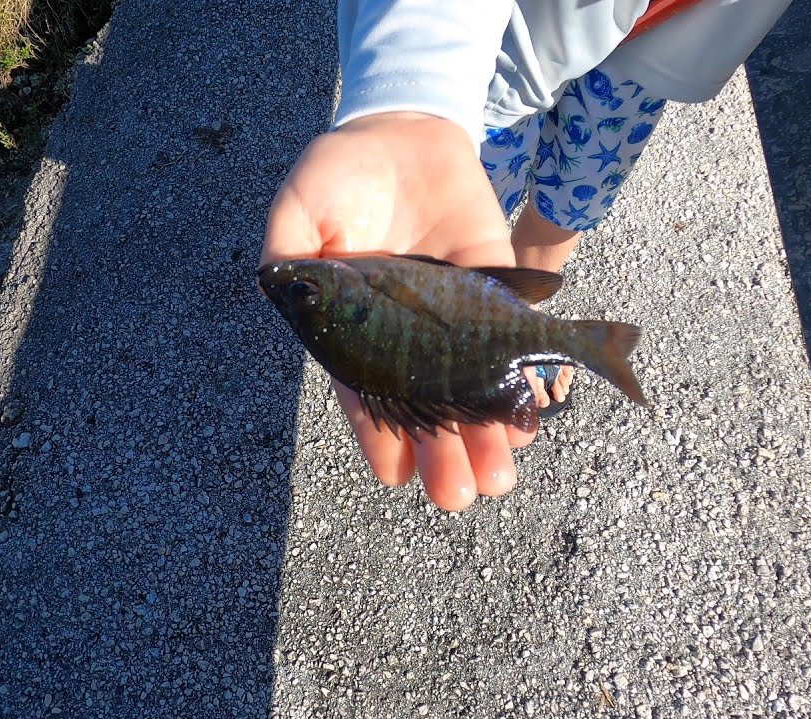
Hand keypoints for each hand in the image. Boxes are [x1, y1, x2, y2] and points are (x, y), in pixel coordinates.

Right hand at [260, 112, 535, 510]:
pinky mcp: (496, 293)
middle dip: (442, 457)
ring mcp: (455, 321)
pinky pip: (517, 342)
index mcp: (358, 333)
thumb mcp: (301, 205)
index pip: (369, 400)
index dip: (380, 439)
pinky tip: (533, 414)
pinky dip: (527, 379)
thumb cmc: (342, 172)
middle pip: (428, 412)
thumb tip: (277, 285)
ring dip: (488, 437)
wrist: (406, 131)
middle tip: (456, 495)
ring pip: (474, 392)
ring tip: (498, 478)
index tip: (395, 475)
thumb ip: (289, 248)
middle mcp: (409, 340)